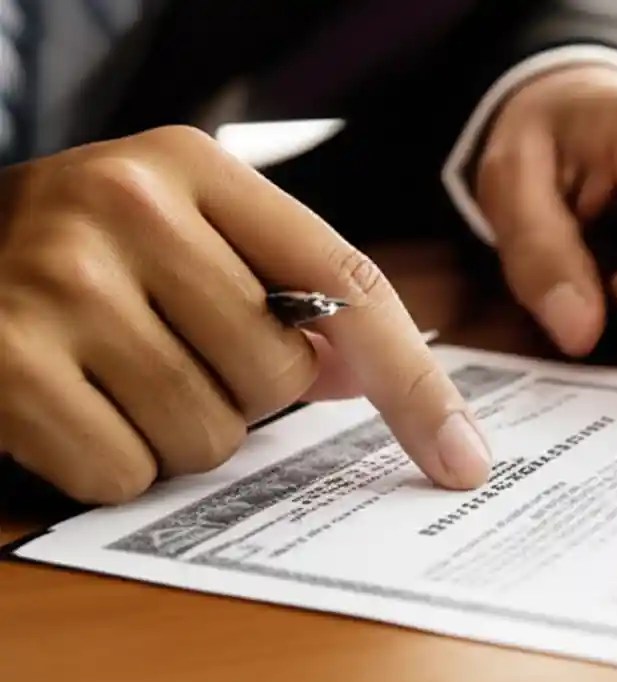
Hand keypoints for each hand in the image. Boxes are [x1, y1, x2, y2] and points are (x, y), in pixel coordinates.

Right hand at [0, 127, 490, 503]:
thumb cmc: (90, 252)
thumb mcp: (190, 234)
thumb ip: (290, 292)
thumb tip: (363, 379)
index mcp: (195, 166)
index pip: (348, 283)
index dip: (415, 383)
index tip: (462, 457)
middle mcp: (128, 206)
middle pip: (279, 377)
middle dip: (245, 391)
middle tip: (174, 349)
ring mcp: (60, 280)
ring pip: (209, 436)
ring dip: (178, 430)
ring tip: (119, 372)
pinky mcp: (3, 361)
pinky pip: (125, 472)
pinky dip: (113, 462)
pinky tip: (73, 404)